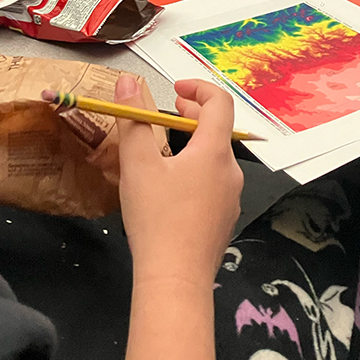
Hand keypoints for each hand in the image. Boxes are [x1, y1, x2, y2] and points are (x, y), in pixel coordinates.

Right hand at [112, 75, 243, 286]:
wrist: (176, 277)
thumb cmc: (156, 218)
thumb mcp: (137, 165)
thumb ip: (133, 119)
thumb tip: (128, 82)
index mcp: (214, 152)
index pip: (220, 102)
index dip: (199, 87)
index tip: (175, 89)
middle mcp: (231, 171)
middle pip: (219, 130)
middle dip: (193, 114)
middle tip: (169, 111)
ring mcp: (231, 198)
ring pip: (215, 159)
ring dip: (193, 145)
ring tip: (165, 151)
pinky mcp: (224, 219)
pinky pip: (213, 184)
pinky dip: (196, 172)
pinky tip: (171, 189)